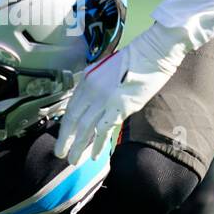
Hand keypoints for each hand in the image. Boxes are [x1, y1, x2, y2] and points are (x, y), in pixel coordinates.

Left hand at [54, 22, 188, 164]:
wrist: (152, 53)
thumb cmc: (133, 59)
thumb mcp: (105, 68)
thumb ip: (94, 84)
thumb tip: (88, 100)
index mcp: (87, 80)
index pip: (71, 109)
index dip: (65, 126)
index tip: (62, 139)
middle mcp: (92, 90)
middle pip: (74, 121)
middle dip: (66, 140)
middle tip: (61, 154)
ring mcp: (105, 99)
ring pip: (86, 128)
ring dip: (79, 146)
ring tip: (74, 160)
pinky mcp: (120, 107)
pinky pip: (104, 130)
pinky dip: (98, 144)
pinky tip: (94, 155)